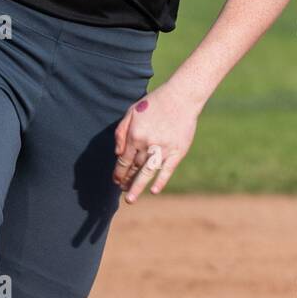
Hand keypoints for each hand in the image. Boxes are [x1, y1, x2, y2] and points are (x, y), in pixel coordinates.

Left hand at [112, 82, 199, 203]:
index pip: (123, 160)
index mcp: (134, 135)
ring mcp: (163, 149)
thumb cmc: (155, 103)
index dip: (118, 172)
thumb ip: (121, 131)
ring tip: (130, 199)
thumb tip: (117, 153)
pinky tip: (153, 190)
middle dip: (126, 180)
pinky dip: (160, 181)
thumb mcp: (132, 111)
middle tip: (122, 190)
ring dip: (137, 187)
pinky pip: (167, 170)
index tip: (115, 180)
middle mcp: (147, 144)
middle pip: (134, 168)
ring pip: (147, 172)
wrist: (181, 97)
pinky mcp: (177, 152)